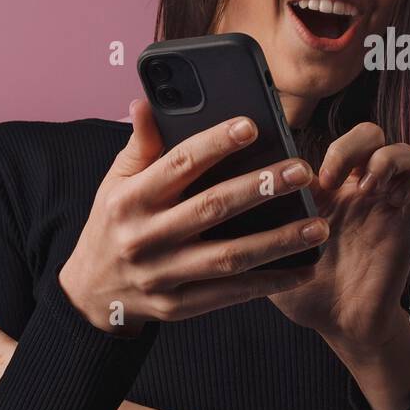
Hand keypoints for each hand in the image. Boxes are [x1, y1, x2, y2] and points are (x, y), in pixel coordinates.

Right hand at [58, 99, 326, 335]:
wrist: (91, 294)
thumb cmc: (114, 225)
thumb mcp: (116, 183)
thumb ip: (141, 145)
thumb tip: (147, 102)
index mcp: (130, 200)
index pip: (177, 164)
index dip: (214, 144)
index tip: (251, 126)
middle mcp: (144, 238)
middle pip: (211, 208)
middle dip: (260, 188)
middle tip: (302, 171)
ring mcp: (162, 276)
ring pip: (228, 257)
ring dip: (279, 241)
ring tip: (319, 224)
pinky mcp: (178, 307)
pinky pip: (231, 295)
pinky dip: (271, 283)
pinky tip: (305, 268)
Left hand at [270, 122, 409, 356]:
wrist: (338, 325)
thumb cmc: (303, 289)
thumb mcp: (271, 251)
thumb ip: (258, 224)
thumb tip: (226, 197)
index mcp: (328, 190)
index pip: (333, 142)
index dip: (322, 145)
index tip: (307, 176)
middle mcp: (359, 191)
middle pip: (371, 135)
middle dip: (355, 143)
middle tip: (337, 176)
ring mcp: (387, 204)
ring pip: (403, 152)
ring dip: (388, 158)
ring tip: (370, 183)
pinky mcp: (409, 223)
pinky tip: (392, 201)